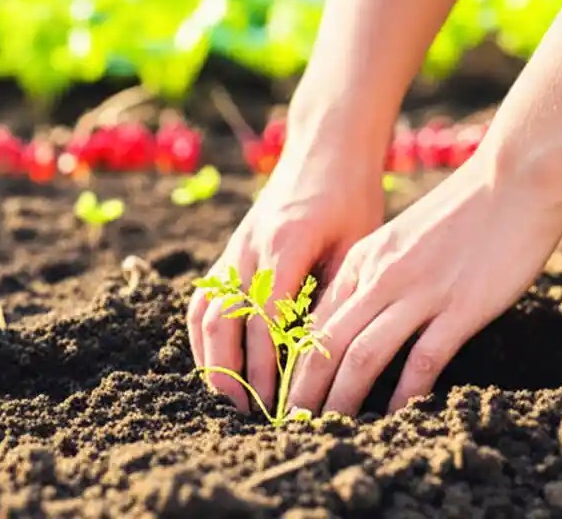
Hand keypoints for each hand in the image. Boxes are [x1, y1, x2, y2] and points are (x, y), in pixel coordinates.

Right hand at [187, 135, 383, 412]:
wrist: (324, 150)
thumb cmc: (352, 197)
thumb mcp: (358, 244)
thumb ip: (337, 293)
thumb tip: (325, 355)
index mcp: (284, 245)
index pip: (266, 319)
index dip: (269, 366)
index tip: (282, 402)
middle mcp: (248, 248)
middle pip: (223, 320)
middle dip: (232, 371)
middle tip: (250, 411)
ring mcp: (233, 249)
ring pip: (205, 312)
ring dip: (211, 358)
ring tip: (230, 397)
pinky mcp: (229, 252)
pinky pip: (204, 298)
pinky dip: (203, 335)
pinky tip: (217, 363)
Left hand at [286, 152, 561, 415]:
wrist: (513, 180)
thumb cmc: (462, 212)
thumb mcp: (401, 238)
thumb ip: (376, 274)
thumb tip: (357, 316)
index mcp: (362, 259)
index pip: (313, 317)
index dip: (294, 359)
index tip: (283, 389)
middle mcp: (381, 276)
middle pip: (326, 341)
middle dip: (303, 387)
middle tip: (290, 422)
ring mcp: (419, 292)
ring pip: (363, 355)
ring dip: (341, 398)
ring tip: (328, 428)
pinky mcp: (460, 308)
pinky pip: (422, 359)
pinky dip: (404, 394)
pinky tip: (394, 418)